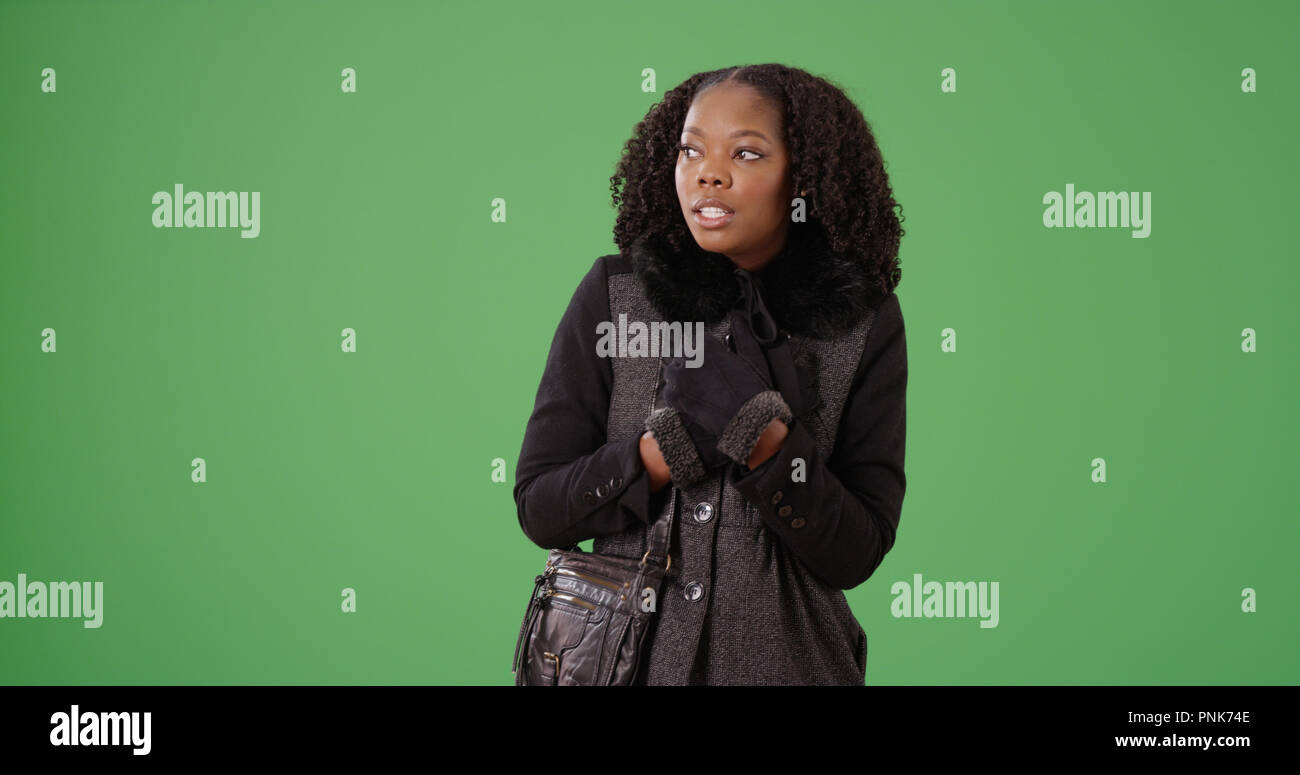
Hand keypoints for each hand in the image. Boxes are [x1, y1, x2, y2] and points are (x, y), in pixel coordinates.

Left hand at [662, 328, 792, 467]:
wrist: (748, 422)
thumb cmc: (753, 389)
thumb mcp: (752, 357)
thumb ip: (742, 334)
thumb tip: (738, 316)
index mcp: (706, 345)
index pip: (692, 336)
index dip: (697, 344)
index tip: (701, 351)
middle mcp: (688, 359)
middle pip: (680, 354)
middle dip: (689, 361)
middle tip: (704, 374)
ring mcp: (680, 379)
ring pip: (672, 371)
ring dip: (681, 376)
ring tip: (697, 386)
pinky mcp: (676, 399)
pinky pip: (669, 392)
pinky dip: (677, 394)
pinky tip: (690, 398)